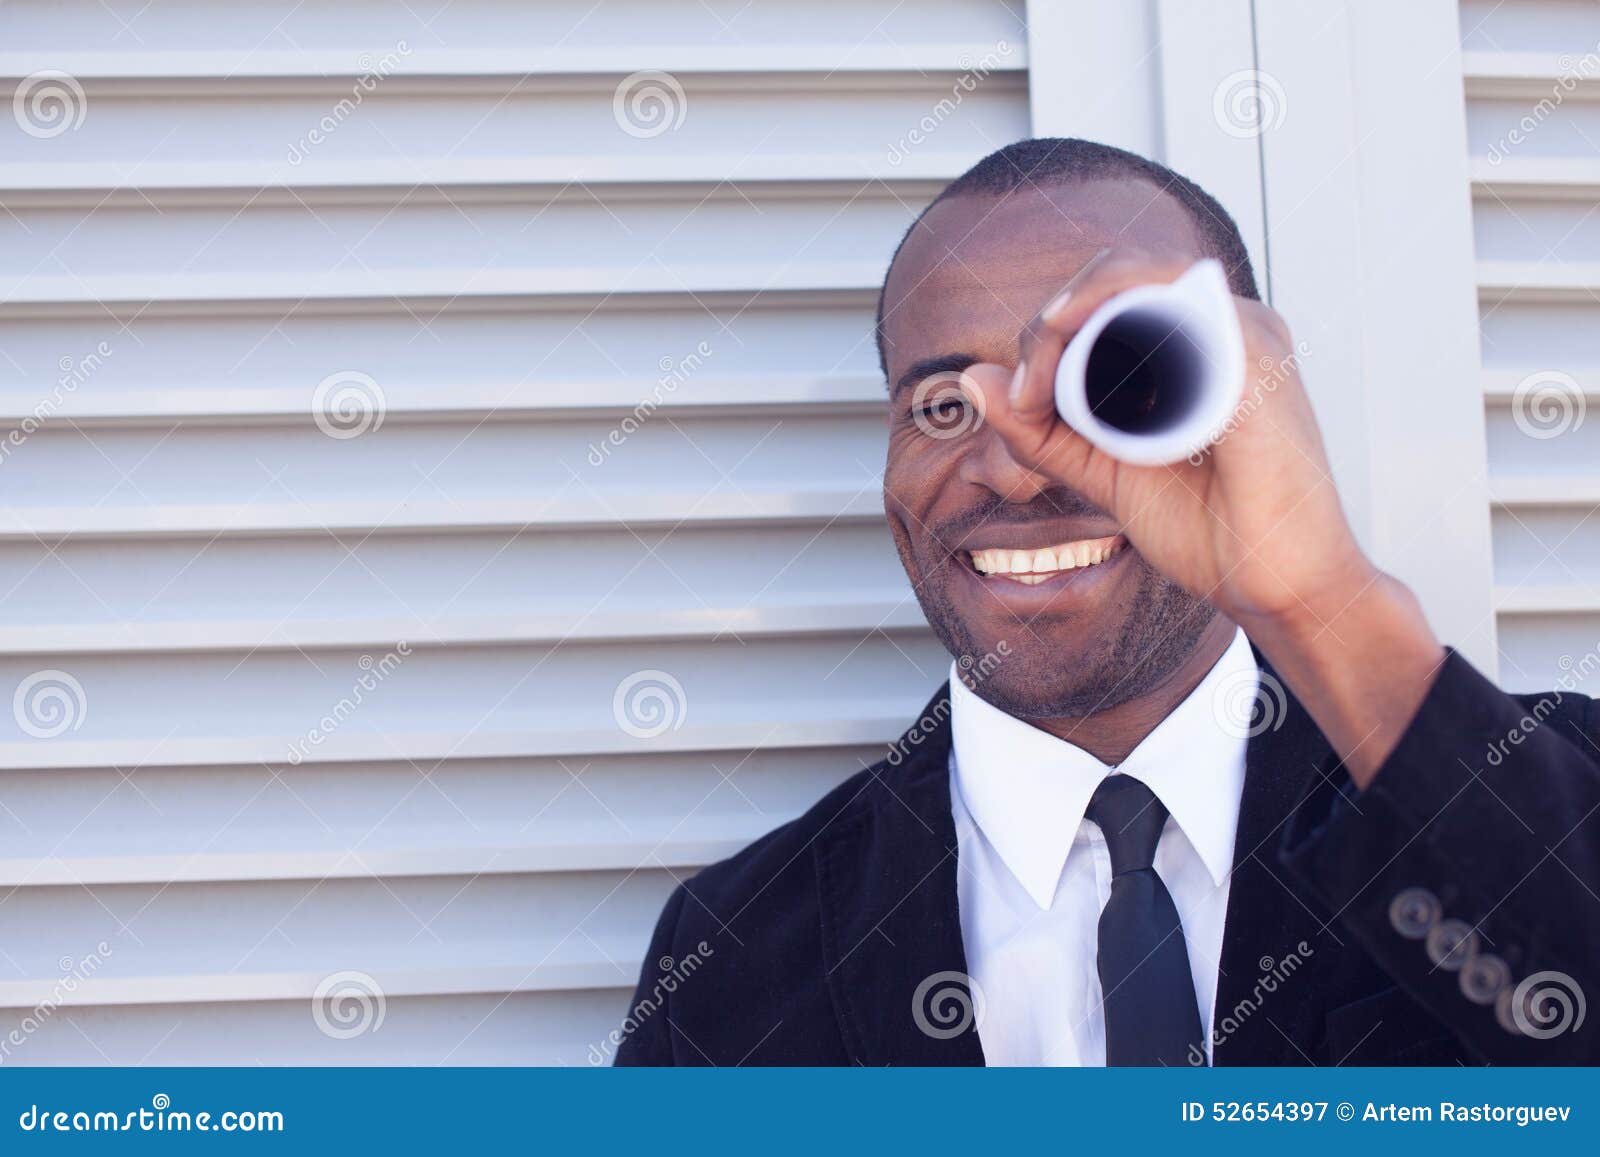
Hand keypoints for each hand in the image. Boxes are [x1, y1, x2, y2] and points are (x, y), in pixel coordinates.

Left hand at [959, 248, 1443, 782]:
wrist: (1275, 587)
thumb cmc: (1208, 529)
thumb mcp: (1100, 471)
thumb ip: (1040, 428)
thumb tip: (973, 377)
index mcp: (1195, 346)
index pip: (1104, 300)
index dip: (1047, 337)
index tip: (1018, 402)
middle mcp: (1224, 326)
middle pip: (1115, 280)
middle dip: (1051, 327)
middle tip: (1024, 394)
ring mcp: (1246, 335)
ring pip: (1139, 281)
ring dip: (1072, 321)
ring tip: (1039, 387)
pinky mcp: (1258, 358)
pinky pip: (1180, 309)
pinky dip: (1116, 322)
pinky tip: (1078, 359)